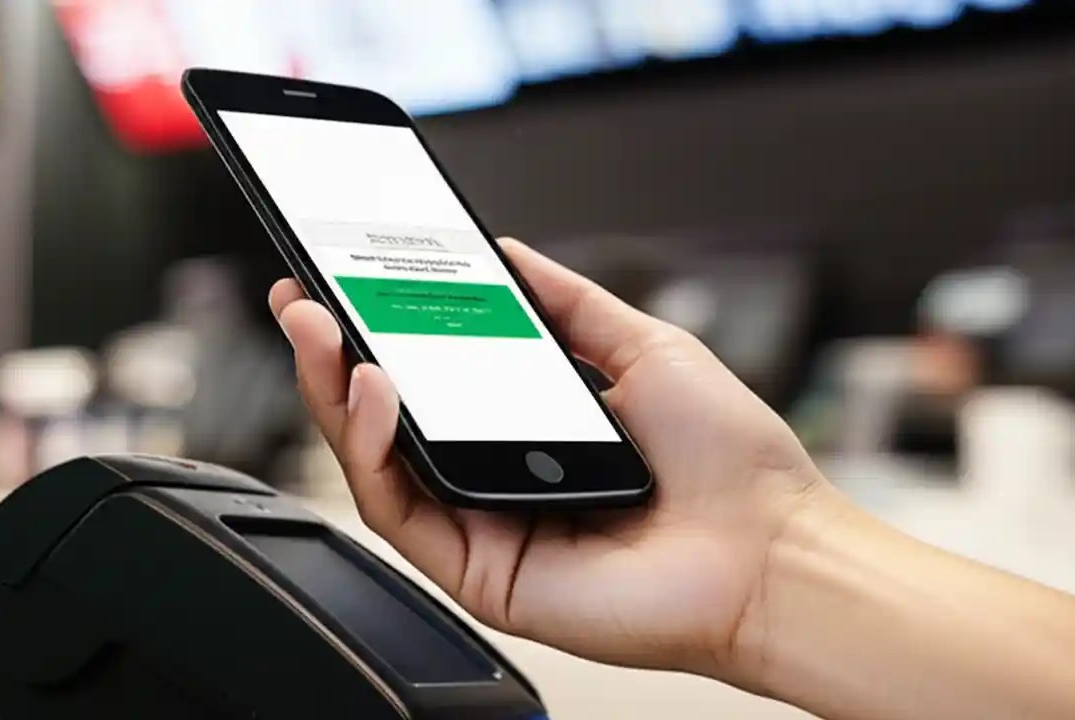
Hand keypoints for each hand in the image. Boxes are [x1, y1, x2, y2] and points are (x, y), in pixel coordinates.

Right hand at [268, 238, 827, 681]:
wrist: (773, 549)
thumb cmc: (727, 462)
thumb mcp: (642, 347)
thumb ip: (565, 303)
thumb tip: (506, 253)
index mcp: (524, 428)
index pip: (428, 379)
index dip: (375, 331)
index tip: (341, 281)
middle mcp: (493, 478)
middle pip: (386, 422)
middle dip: (331, 355)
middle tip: (301, 298)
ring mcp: (482, 527)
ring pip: (376, 464)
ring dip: (336, 393)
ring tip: (322, 329)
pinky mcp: (478, 571)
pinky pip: (399, 511)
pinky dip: (374, 447)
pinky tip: (378, 388)